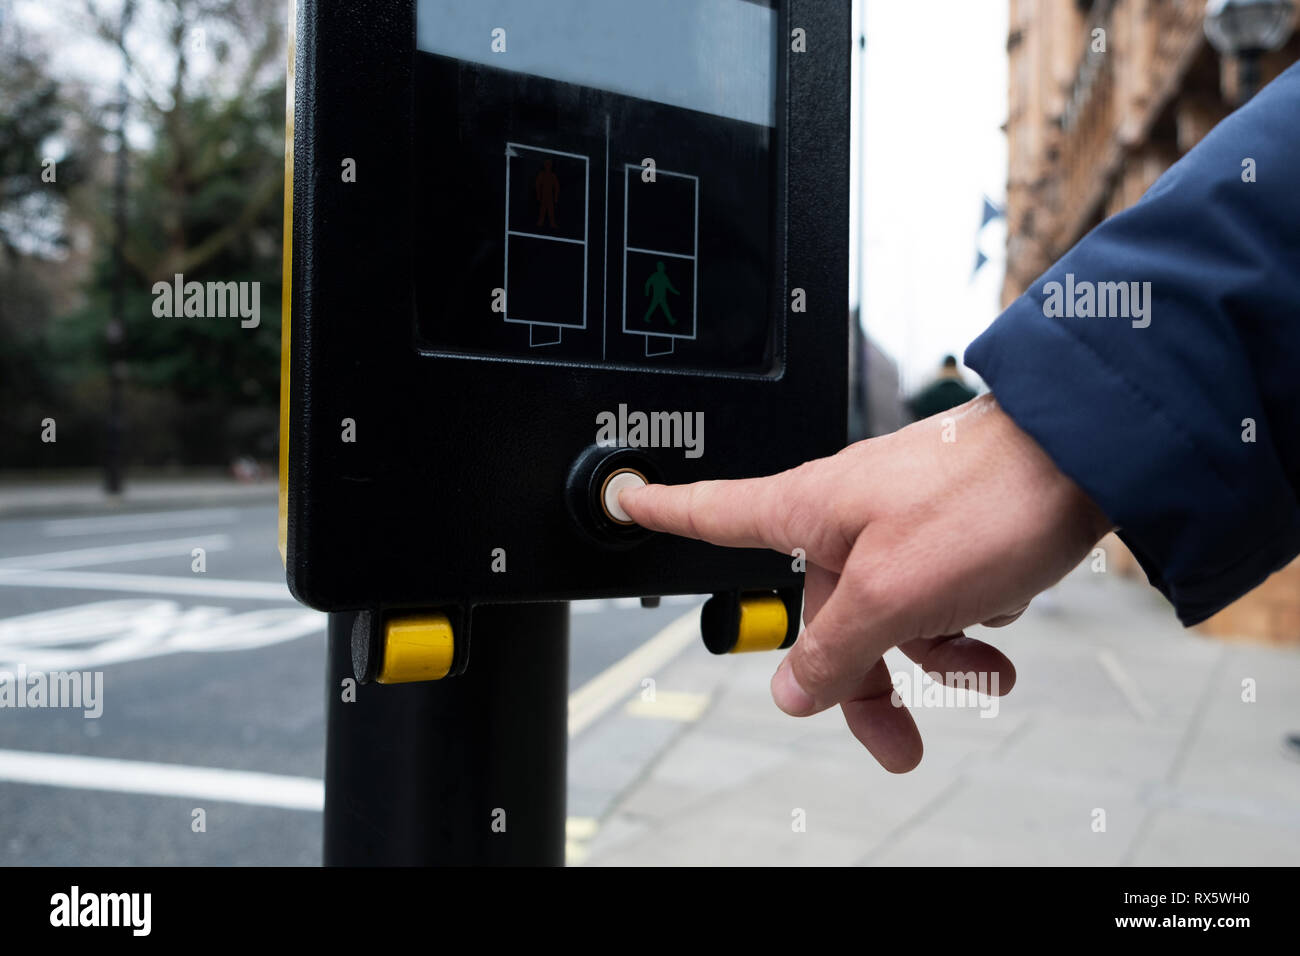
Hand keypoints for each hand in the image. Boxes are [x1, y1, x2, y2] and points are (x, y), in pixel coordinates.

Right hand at [619, 394, 1111, 771]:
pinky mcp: (952, 528)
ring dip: (936, 656)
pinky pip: (939, 594)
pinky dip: (968, 620)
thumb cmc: (986, 497)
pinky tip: (1001, 617)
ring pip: (892, 613)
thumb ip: (835, 649)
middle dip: (865, 681)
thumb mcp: (893, 594)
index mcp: (810, 510)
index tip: (628, 500)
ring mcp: (903, 521)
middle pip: (825, 612)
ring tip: (985, 672)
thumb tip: (791, 691)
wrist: (1089, 455)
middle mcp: (848, 514)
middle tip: (896, 744)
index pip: (714, 511)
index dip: (667, 512)